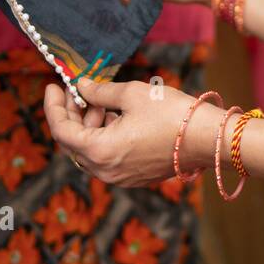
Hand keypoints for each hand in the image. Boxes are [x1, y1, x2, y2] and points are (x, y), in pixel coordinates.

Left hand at [43, 77, 223, 186]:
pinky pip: (108, 158)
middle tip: (77, 92)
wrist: (209, 139)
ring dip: (89, 126)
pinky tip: (116, 118)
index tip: (54, 86)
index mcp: (100, 151)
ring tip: (102, 102)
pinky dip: (104, 138)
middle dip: (72, 115)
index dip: (54, 106)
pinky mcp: (135, 177)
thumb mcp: (132, 94)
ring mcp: (121, 178)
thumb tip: (82, 87)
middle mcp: (106, 171)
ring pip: (90, 152)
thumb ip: (100, 92)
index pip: (61, 131)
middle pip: (73, 143)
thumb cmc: (172, 114)